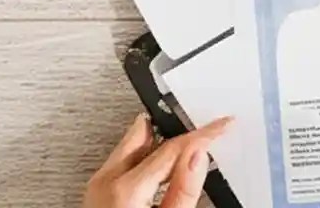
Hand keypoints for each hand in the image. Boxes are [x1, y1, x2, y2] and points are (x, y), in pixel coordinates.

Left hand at [83, 114, 232, 207]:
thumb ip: (183, 191)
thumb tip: (197, 156)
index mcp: (125, 187)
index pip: (174, 148)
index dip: (203, 134)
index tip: (223, 125)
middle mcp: (105, 180)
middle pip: (146, 135)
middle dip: (178, 130)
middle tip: (205, 128)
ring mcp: (97, 186)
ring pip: (133, 146)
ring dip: (161, 142)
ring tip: (189, 146)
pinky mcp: (96, 194)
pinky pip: (125, 161)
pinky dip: (147, 156)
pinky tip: (164, 168)